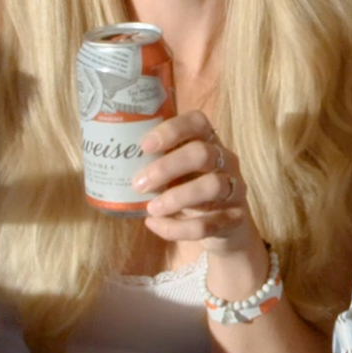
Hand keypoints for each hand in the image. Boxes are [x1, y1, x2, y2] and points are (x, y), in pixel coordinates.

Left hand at [134, 111, 259, 255]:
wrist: (225, 230)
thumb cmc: (192, 192)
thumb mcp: (178, 174)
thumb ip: (158, 164)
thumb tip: (116, 162)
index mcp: (209, 142)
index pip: (198, 122)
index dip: (172, 130)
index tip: (144, 146)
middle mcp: (226, 161)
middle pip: (202, 153)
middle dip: (166, 167)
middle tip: (138, 184)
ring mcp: (234, 189)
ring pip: (211, 186)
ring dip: (176, 198)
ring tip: (150, 208)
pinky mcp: (235, 219)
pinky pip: (207, 224)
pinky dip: (177, 228)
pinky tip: (155, 225)